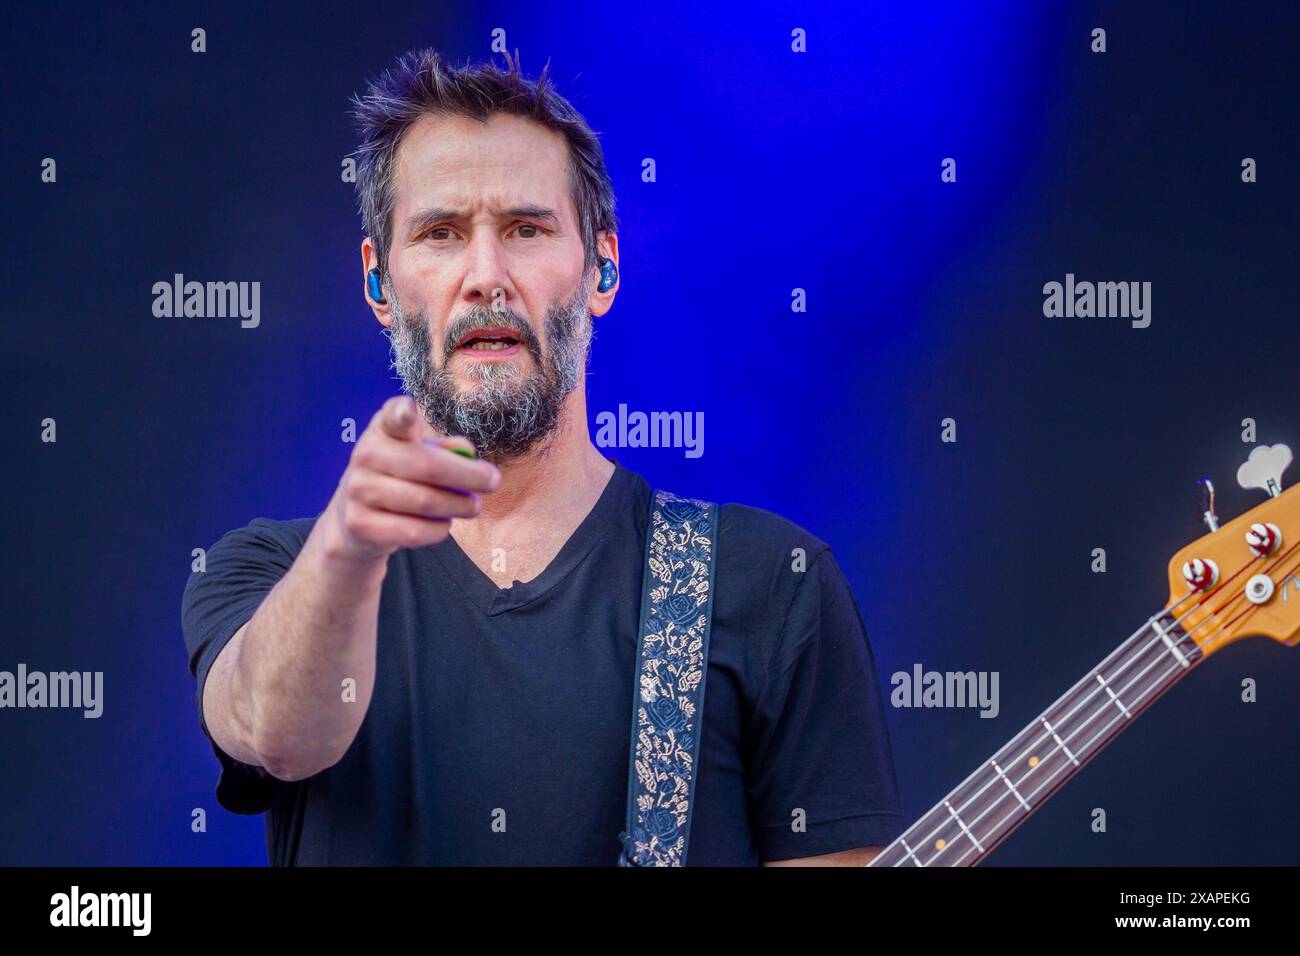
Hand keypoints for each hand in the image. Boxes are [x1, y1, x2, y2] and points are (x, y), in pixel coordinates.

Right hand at [326, 395, 500, 561]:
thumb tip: (466, 452)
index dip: (401, 413)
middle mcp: (365, 455)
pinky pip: (414, 531)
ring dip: (459, 506)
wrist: (358, 515)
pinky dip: (439, 529)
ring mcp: (359, 490)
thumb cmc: (402, 475)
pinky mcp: (360, 525)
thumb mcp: (420, 453)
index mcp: (383, 430)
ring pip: (426, 503)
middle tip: (493, 481)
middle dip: (469, 476)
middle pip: (428, 467)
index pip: (392, 417)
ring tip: (472, 506)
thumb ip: (445, 448)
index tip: (410, 409)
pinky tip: (444, 523)